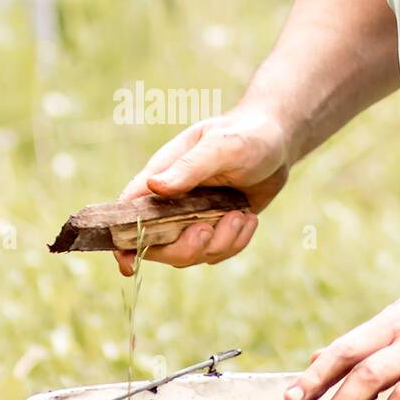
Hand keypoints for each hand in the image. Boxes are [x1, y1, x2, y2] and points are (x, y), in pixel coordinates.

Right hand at [115, 106, 290, 274]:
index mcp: (160, 177)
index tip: (127, 264)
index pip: (128, 213)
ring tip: (240, 215)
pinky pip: (220, 251)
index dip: (123, 242)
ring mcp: (195, 217)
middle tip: (208, 228)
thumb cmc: (244, 135)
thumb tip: (153, 187)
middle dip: (185, 247)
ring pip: (194, 253)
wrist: (276, 142)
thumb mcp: (219, 147)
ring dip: (220, 242)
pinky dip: (237, 242)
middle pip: (160, 246)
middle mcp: (172, 202)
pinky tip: (249, 218)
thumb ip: (189, 168)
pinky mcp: (219, 226)